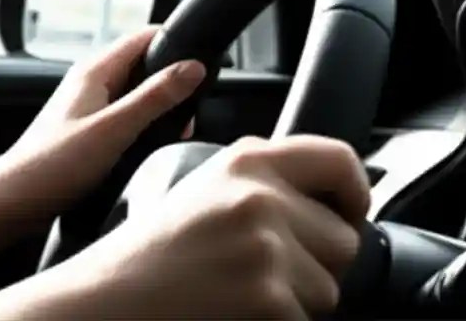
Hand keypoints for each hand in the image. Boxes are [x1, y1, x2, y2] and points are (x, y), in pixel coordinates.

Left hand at [0, 26, 206, 221]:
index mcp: (95, 72)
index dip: (175, 43)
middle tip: (190, 112)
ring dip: (159, 109)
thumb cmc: (55, 164)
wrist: (16, 199)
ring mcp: (88, 107)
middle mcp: (91, 84)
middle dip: (172, 83)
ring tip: (175, 133)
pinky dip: (144, 128)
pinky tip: (150, 149)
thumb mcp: (115, 129)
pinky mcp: (87, 131)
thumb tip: (192, 68)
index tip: (204, 61)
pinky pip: (125, 118)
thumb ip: (155, 98)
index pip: (143, 38)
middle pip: (143, 66)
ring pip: (136, 95)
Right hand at [44, 135, 370, 319]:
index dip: (356, 193)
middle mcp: (260, 197)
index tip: (349, 213)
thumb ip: (262, 179)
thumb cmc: (150, 252)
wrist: (109, 299)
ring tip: (239, 291)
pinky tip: (234, 311)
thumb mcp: (204, 187)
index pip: (340, 160)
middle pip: (345, 238)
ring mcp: (266, 248)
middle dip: (319, 263)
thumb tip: (333, 193)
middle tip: (266, 271)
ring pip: (330, 288)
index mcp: (246, 161)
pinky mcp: (268, 297)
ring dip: (296, 300)